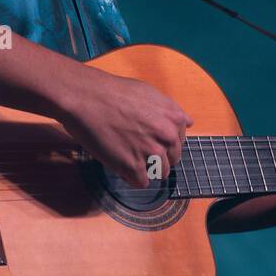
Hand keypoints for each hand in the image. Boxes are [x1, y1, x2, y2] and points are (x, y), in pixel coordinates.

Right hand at [57, 68, 192, 187]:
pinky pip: (142, 183)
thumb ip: (170, 111)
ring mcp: (152, 153)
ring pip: (160, 173)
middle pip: (173, 160)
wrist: (87, 98)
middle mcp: (168, 136)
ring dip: (147, 169)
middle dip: (158, 157)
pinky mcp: (133, 167)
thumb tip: (188, 122)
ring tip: (128, 156)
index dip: (163, 142)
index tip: (149, 138)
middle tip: (137, 148)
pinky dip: (132, 177)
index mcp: (174, 118)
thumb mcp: (150, 93)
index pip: (179, 142)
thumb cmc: (114, 92)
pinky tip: (121, 164)